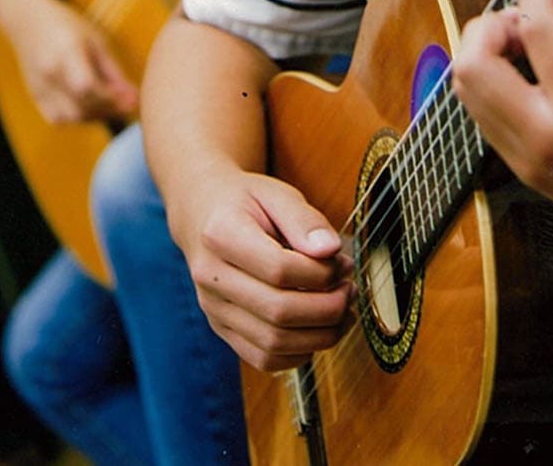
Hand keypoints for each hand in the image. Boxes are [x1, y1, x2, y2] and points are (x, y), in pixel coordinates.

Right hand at [11, 0, 138, 124]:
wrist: (29, 21)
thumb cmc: (68, 26)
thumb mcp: (96, 40)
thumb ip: (113, 71)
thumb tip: (133, 97)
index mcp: (65, 53)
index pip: (86, 86)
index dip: (111, 97)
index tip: (132, 97)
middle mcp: (48, 74)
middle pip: (79, 107)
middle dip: (109, 110)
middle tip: (130, 103)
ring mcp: (38, 88)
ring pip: (70, 117)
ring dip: (96, 116)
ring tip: (114, 103)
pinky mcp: (35, 97)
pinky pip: (59, 118)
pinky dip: (79, 117)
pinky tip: (94, 106)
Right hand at [174, 160, 353, 370]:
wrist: (203, 213)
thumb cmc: (245, 201)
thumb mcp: (276, 193)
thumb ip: (304, 219)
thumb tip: (330, 250)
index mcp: (221, 235)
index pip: (278, 269)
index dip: (320, 272)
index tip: (342, 261)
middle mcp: (210, 278)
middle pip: (277, 312)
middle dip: (327, 308)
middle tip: (349, 289)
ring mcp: (213, 309)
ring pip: (272, 344)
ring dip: (319, 334)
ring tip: (341, 309)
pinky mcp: (221, 329)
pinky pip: (262, 358)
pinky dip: (298, 353)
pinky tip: (317, 329)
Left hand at [451, 0, 552, 267]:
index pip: (536, 30)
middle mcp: (542, 138)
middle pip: (474, 64)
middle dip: (491, 24)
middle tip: (530, 16)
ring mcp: (526, 160)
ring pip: (467, 91)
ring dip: (485, 53)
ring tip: (529, 43)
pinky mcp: (522, 171)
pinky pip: (481, 115)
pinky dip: (491, 82)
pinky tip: (527, 72)